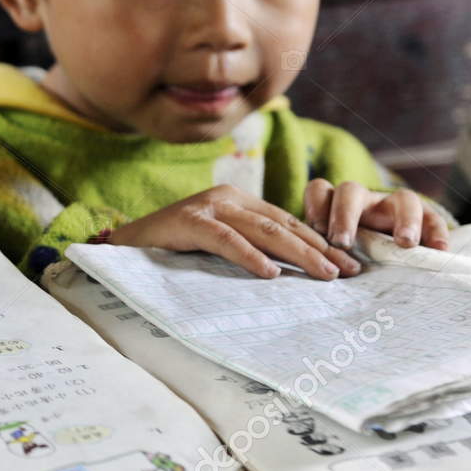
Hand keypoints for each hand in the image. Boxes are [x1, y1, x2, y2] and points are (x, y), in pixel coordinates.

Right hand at [107, 184, 361, 279]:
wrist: (121, 248)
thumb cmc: (172, 252)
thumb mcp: (217, 245)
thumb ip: (248, 247)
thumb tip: (292, 272)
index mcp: (237, 201)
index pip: (287, 222)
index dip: (319, 243)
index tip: (348, 265)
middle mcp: (226, 197)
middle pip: (282, 225)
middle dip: (319, 249)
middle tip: (348, 272)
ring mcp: (207, 206)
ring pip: (263, 230)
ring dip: (298, 254)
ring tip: (324, 273)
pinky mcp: (189, 221)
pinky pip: (226, 240)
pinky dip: (250, 257)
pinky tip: (270, 273)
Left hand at [305, 180, 449, 250]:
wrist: (385, 263)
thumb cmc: (348, 260)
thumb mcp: (332, 257)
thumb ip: (323, 259)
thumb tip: (309, 279)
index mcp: (335, 207)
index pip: (321, 191)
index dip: (316, 205)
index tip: (315, 229)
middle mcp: (363, 202)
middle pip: (352, 192)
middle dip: (345, 216)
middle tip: (343, 243)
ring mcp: (394, 207)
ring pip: (403, 199)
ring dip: (404, 220)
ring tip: (405, 242)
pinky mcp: (424, 219)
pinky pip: (433, 218)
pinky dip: (437, 233)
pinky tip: (439, 250)